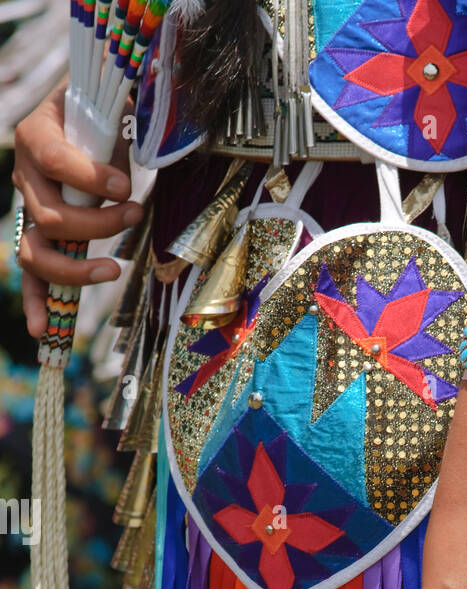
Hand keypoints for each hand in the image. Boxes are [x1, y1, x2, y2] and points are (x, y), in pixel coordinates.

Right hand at [13, 83, 142, 337]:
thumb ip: (126, 112)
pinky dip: (38, 303)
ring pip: (37, 251)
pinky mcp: (39, 235)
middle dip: (96, 224)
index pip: (54, 161)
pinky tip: (44, 331)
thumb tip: (162, 101)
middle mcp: (25, 175)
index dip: (88, 178)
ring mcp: (29, 209)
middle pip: (50, 216)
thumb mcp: (112, 106)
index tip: (125, 186)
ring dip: (77, 266)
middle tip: (135, 214)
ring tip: (115, 267)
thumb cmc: (101, 116)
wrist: (82, 120)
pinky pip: (33, 274)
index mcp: (36, 135)